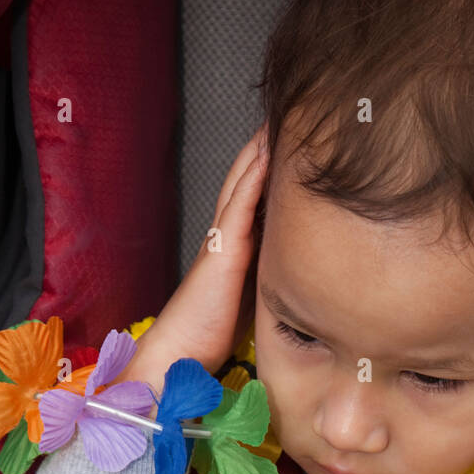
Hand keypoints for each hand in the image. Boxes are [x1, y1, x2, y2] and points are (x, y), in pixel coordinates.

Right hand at [113, 124, 269, 393]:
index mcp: (231, 250)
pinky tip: (268, 154)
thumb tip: (293, 284)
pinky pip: (240, 205)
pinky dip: (254, 177)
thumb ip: (262, 284)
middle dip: (263, 151)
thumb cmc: (209, 338)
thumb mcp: (246, 303)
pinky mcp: (222, 251)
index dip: (266, 172)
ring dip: (259, 151)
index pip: (251, 201)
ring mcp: (222, 241)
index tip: (289, 147)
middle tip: (285, 118)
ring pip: (242, 184)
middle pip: (246, 182)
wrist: (180, 355)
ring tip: (278, 121)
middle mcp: (224, 237)